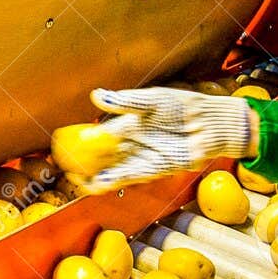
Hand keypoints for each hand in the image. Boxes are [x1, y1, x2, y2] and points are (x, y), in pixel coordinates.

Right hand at [76, 86, 258, 191]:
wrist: (211, 123)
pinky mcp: (156, 169)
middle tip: (68, 168)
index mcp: (129, 123)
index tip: (66, 145)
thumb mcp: (152, 100)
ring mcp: (144, 156)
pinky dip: (114, 180)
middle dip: (86, 164)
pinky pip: (131, 177)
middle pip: (104, 156)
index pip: (101, 135)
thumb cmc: (183, 106)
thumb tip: (95, 96)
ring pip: (115, 169)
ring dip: (97, 177)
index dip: (84, 141)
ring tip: (79, 181)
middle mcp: (134, 142)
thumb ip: (125, 101)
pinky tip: (99, 182)